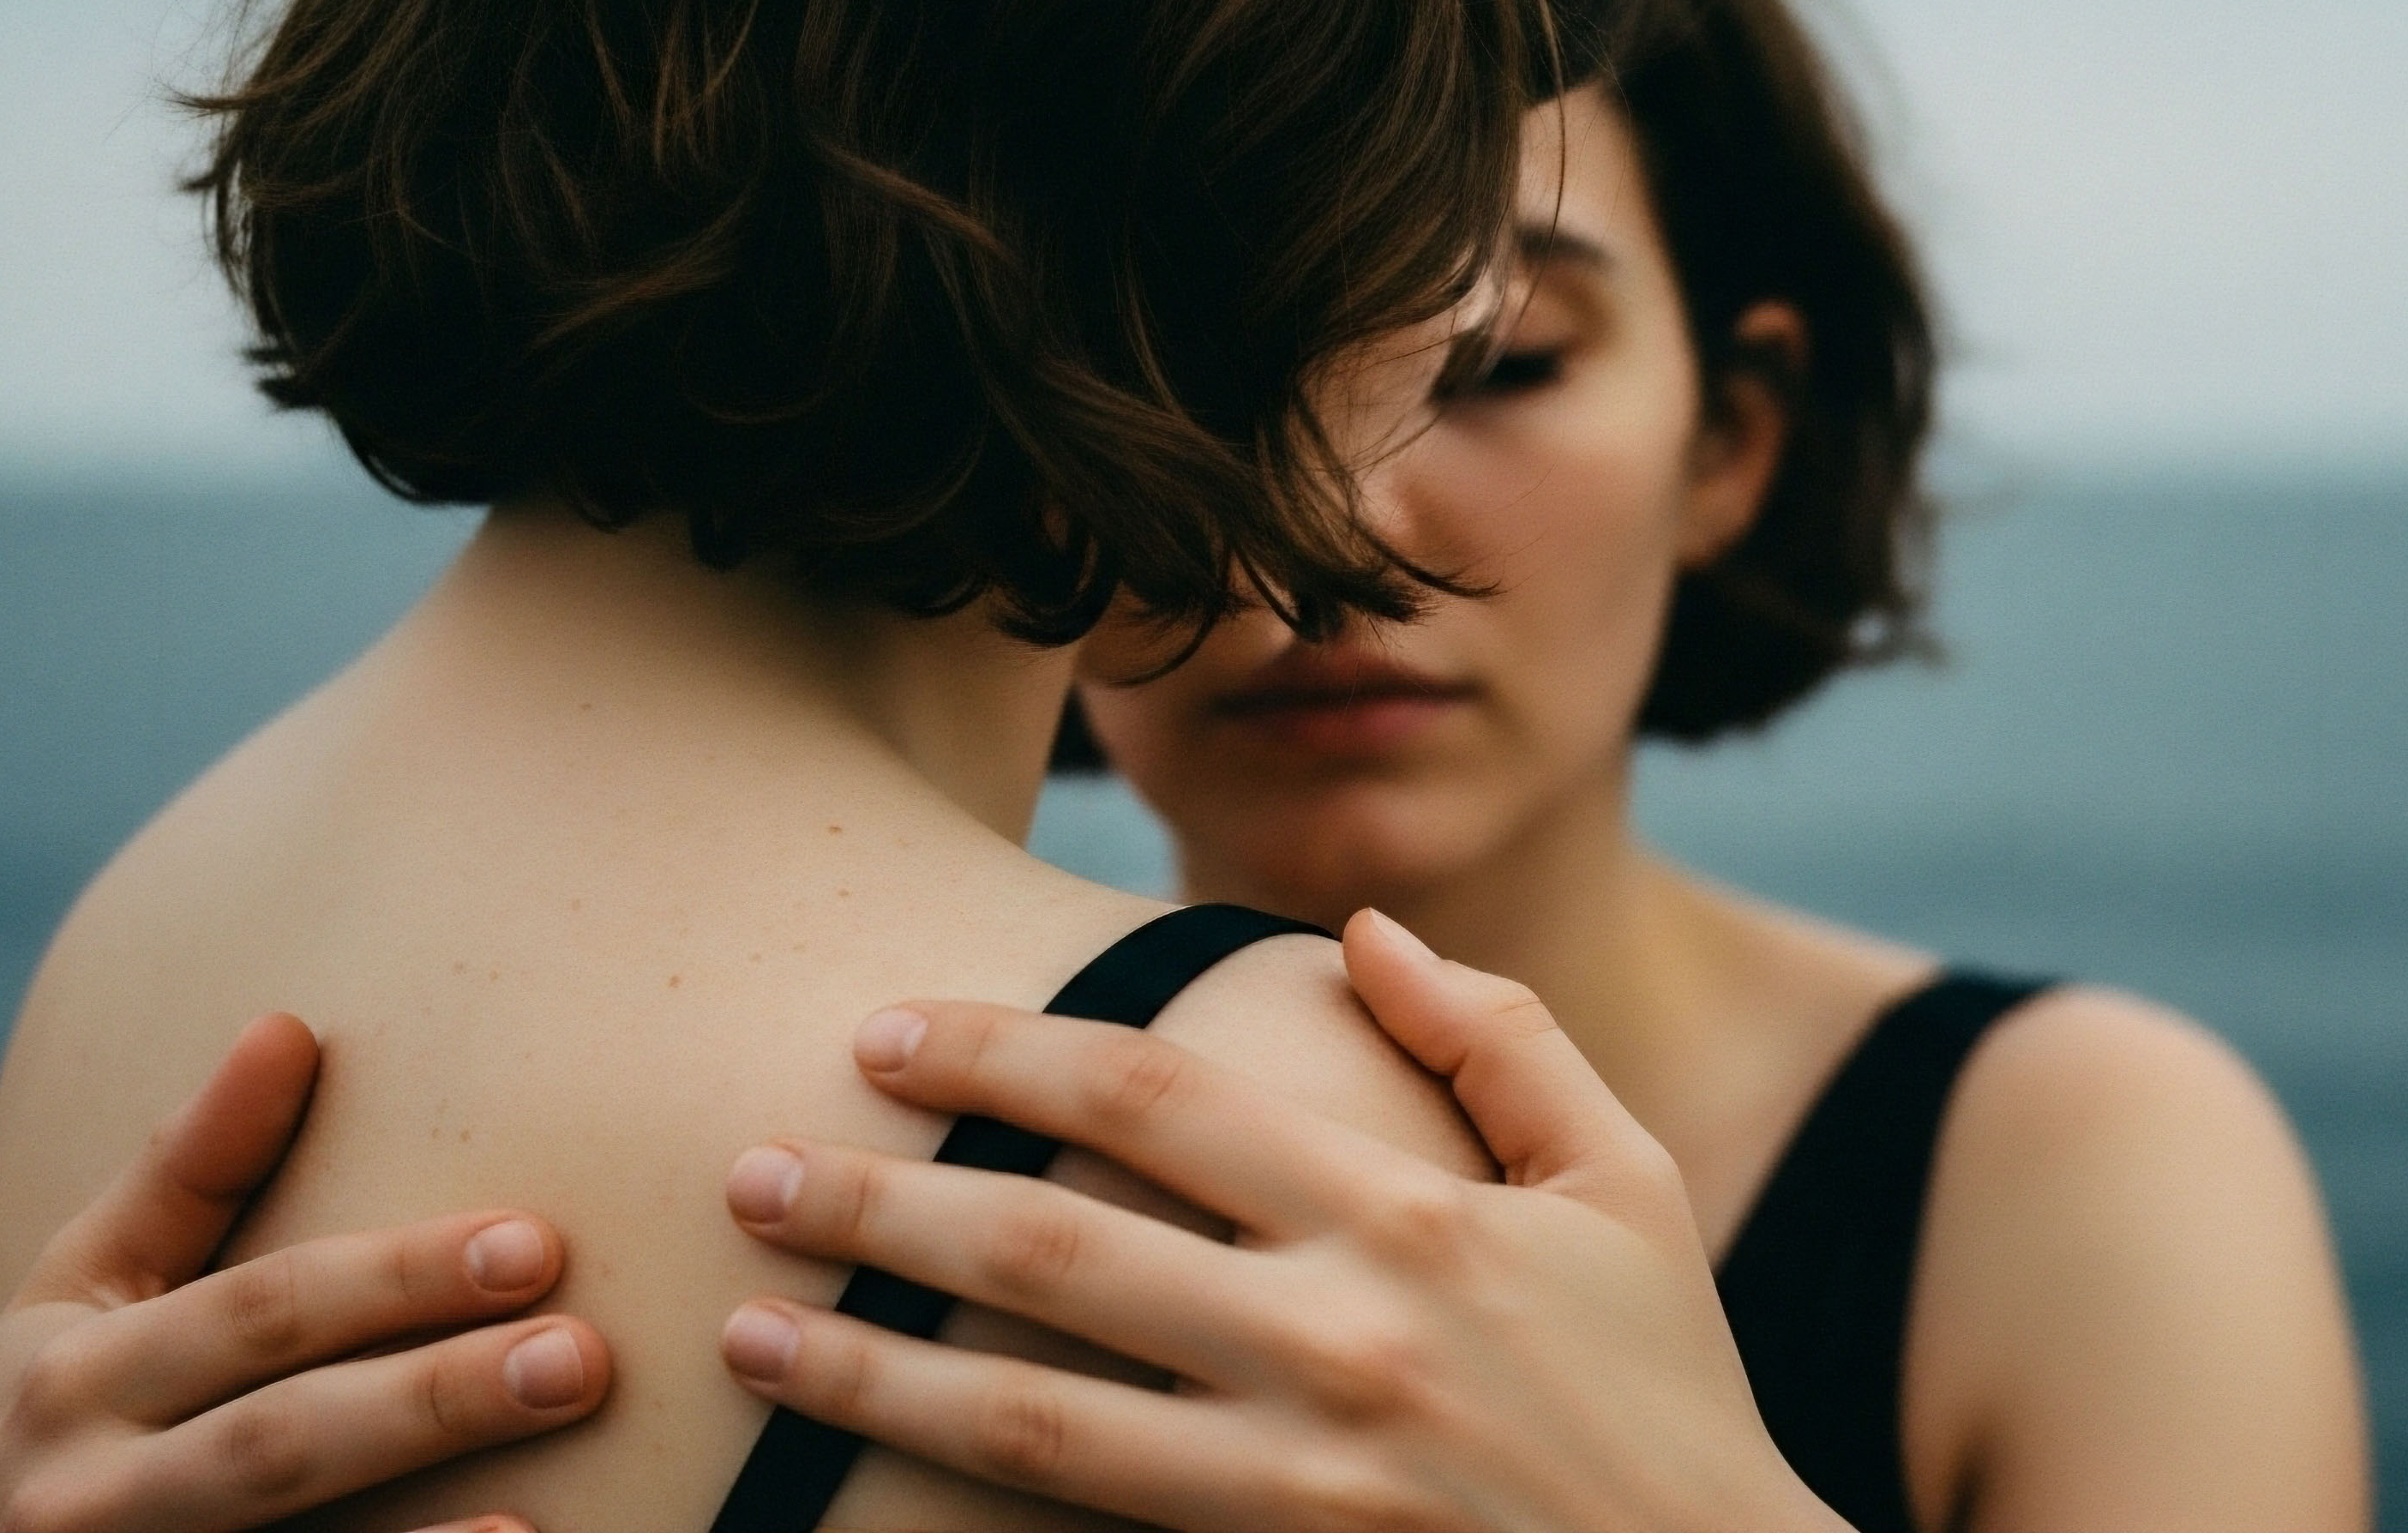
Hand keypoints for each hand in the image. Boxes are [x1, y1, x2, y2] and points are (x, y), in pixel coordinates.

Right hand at [0, 1013, 609, 1532]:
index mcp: (78, 1373)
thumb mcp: (74, 1294)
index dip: (395, 1279)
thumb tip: (290, 1027)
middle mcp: (89, 1490)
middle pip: (278, 1442)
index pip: (261, 1313)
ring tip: (542, 1511)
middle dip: (429, 1401)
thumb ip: (187, 1173)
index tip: (534, 1243)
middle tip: (579, 1358)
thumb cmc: (25, 1422)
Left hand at [714, 910, 1849, 1532]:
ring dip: (864, 1376)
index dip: (999, 1052)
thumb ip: (1501, 1042)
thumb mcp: (1628, 1187)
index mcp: (1412, 1216)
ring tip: (738, 1335)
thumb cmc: (1669, 1388)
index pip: (1156, 1100)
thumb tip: (1363, 933)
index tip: (880, 1031)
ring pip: (1027, 1420)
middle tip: (745, 1168)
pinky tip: (853, 1490)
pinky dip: (954, 1511)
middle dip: (878, 1203)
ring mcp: (1301, 1484)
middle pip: (1051, 1249)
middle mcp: (1339, 1344)